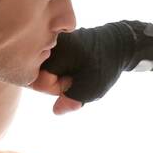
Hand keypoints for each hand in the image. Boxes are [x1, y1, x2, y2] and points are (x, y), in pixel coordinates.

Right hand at [32, 19, 152, 112]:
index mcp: (55, 51)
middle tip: (73, 78)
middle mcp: (46, 42)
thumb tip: (57, 111)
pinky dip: (57, 69)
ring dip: (55, 76)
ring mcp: (48, 41)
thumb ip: (72, 101)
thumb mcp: (91, 88)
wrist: (116, 44)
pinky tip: (72, 67)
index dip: (56, 89)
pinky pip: (45, 62)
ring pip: (40, 69)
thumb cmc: (104, 66)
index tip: (72, 82)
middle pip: (36, 75)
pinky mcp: (51, 42)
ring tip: (75, 72)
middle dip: (53, 82)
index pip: (38, 83)